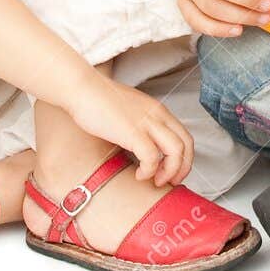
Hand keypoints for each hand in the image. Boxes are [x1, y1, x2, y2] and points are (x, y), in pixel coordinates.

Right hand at [66, 75, 194, 185]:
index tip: (173, 171)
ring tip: (155, 180)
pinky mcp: (133, 132)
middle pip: (186, 145)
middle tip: (169, 181)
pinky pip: (151, 157)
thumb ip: (142, 123)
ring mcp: (147, 123)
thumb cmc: (99, 100)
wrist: (83, 89)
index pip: (185, 136)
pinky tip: (138, 174)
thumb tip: (142, 145)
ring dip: (169, 172)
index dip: (184, 158)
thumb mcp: (131, 110)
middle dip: (182, 168)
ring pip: (176, 151)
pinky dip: (148, 171)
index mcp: (159, 110)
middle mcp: (158, 115)